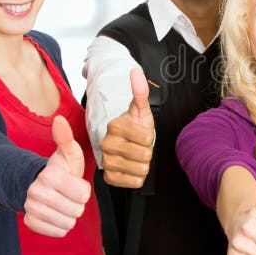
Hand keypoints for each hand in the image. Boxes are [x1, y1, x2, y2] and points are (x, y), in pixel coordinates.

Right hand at [24, 115, 90, 236]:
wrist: (38, 184)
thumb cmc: (60, 169)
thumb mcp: (68, 153)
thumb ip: (66, 138)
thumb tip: (59, 119)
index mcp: (49, 176)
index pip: (83, 195)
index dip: (84, 191)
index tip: (76, 184)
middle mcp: (36, 193)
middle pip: (77, 211)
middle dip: (77, 204)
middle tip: (68, 194)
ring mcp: (31, 209)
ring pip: (68, 224)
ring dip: (69, 215)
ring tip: (63, 203)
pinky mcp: (31, 222)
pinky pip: (58, 232)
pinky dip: (60, 225)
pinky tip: (56, 213)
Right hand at [100, 68, 154, 187]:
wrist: (125, 145)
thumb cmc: (135, 126)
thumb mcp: (141, 109)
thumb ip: (140, 91)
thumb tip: (135, 72)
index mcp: (115, 125)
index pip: (146, 137)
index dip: (149, 137)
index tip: (142, 134)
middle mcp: (106, 143)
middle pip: (145, 154)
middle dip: (148, 151)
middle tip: (140, 146)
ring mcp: (106, 161)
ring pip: (140, 169)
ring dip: (144, 164)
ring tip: (136, 157)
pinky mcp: (108, 177)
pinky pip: (133, 182)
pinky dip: (137, 177)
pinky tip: (132, 168)